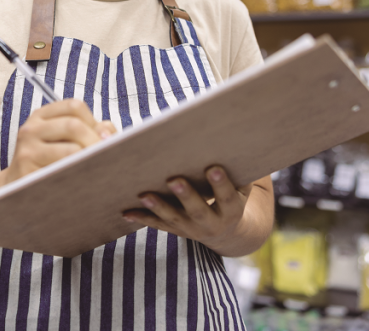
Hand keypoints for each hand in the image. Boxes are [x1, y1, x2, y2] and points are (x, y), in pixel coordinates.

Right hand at [4, 98, 116, 184]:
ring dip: (90, 160)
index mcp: (41, 116)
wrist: (16, 189)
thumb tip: (108, 134)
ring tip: (98, 169)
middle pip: (73, 126)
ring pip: (71, 150)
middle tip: (106, 157)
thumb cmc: (48, 163)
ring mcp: (27, 151)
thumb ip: (89, 131)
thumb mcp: (63, 141)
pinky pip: (63, 173)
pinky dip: (79, 176)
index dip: (93, 121)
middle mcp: (31, 129)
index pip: (74, 106)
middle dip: (96, 142)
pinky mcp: (28, 173)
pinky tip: (85, 181)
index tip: (100, 138)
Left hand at [123, 166, 252, 251]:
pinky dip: (142, 218)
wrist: (227, 231)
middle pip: (198, 210)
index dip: (221, 184)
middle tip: (173, 179)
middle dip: (186, 196)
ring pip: (174, 218)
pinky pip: (158, 224)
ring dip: (158, 207)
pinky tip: (126, 212)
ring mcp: (193, 230)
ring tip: (144, 195)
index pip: (227, 197)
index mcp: (232, 211)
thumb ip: (238, 168)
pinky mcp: (177, 230)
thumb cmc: (233, 194)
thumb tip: (233, 137)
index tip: (214, 168)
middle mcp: (212, 224)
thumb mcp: (242, 185)